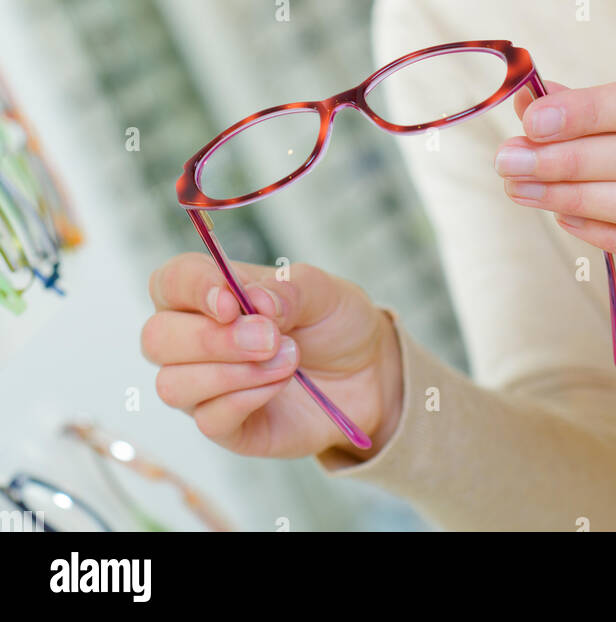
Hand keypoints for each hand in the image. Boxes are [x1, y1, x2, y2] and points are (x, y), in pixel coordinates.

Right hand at [142, 254, 402, 459]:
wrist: (367, 371)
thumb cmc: (332, 321)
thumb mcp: (322, 290)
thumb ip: (286, 290)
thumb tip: (254, 303)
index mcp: (208, 293)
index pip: (172, 281)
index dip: (194, 289)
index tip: (233, 303)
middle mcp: (193, 339)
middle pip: (156, 338)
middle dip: (211, 339)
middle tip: (270, 338)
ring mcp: (204, 386)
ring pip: (172, 384)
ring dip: (233, 372)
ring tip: (288, 359)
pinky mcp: (225, 426)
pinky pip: (208, 420)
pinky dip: (245, 399)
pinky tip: (278, 385)